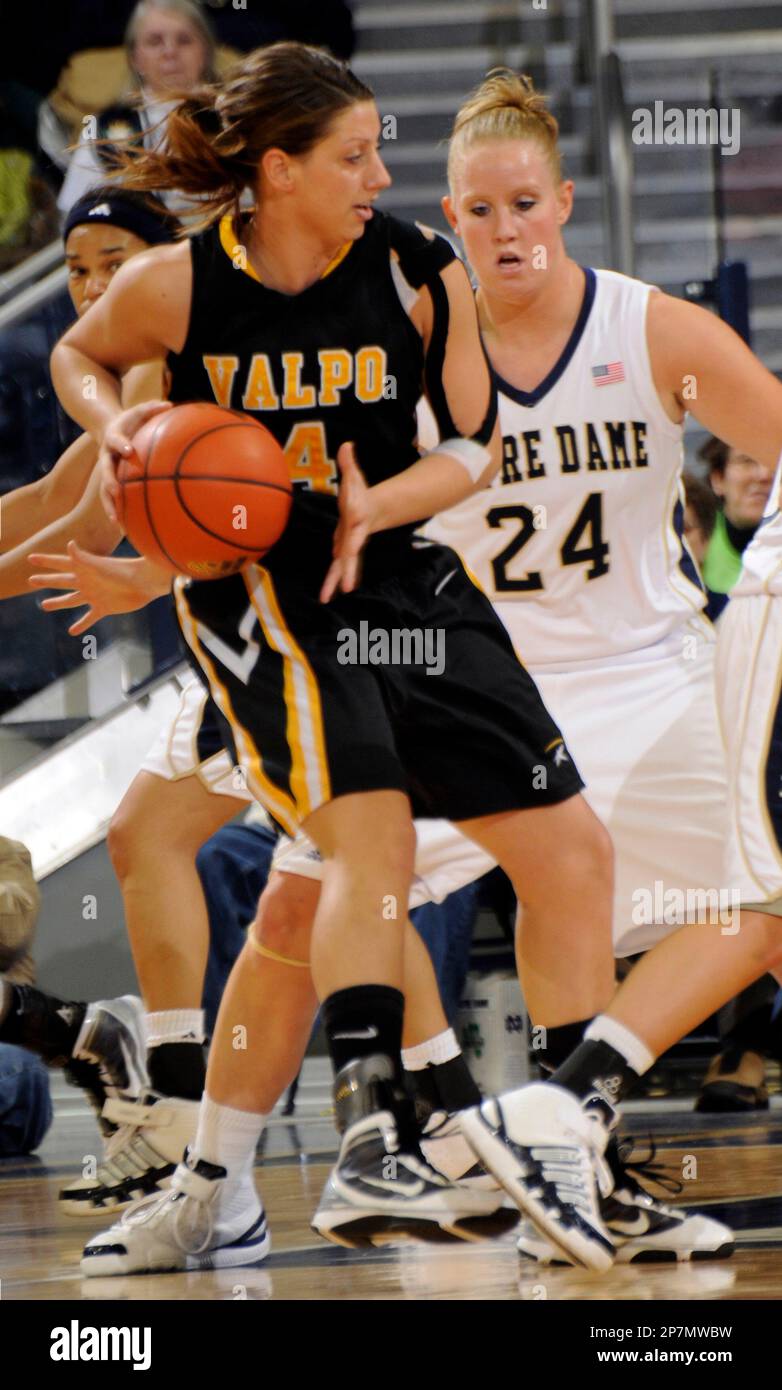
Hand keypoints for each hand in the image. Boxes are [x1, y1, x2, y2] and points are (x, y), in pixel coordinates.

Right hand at [28, 541, 169, 634]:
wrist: (145, 582)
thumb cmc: (124, 570)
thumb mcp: (100, 564)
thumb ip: (84, 557)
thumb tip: (69, 544)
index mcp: (84, 569)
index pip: (60, 563)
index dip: (45, 561)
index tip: (30, 558)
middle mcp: (86, 581)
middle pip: (61, 581)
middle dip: (46, 580)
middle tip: (30, 580)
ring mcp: (94, 595)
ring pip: (71, 600)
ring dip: (58, 602)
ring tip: (44, 605)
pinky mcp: (104, 607)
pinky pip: (89, 617)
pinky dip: (81, 624)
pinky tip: (72, 631)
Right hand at [99, 400, 171, 522]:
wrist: (109, 428)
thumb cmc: (130, 421)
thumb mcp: (139, 411)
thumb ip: (152, 408)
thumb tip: (169, 404)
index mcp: (113, 438)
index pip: (116, 441)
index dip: (121, 445)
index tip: (129, 450)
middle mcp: (106, 456)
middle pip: (105, 471)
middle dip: (109, 482)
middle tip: (115, 491)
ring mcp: (106, 471)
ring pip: (104, 491)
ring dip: (110, 505)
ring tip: (117, 521)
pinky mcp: (110, 481)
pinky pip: (112, 499)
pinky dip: (117, 512)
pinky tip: (126, 529)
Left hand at [320, 442, 376, 602]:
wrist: (370, 510)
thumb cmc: (359, 493)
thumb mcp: (355, 478)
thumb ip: (349, 464)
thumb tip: (346, 444)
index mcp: (357, 520)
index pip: (354, 530)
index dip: (351, 540)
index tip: (348, 551)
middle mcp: (354, 536)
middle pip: (351, 555)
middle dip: (348, 571)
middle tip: (347, 588)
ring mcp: (349, 546)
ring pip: (343, 566)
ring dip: (336, 582)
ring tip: (327, 598)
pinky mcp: (344, 552)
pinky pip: (338, 568)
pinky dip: (332, 581)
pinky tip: (326, 595)